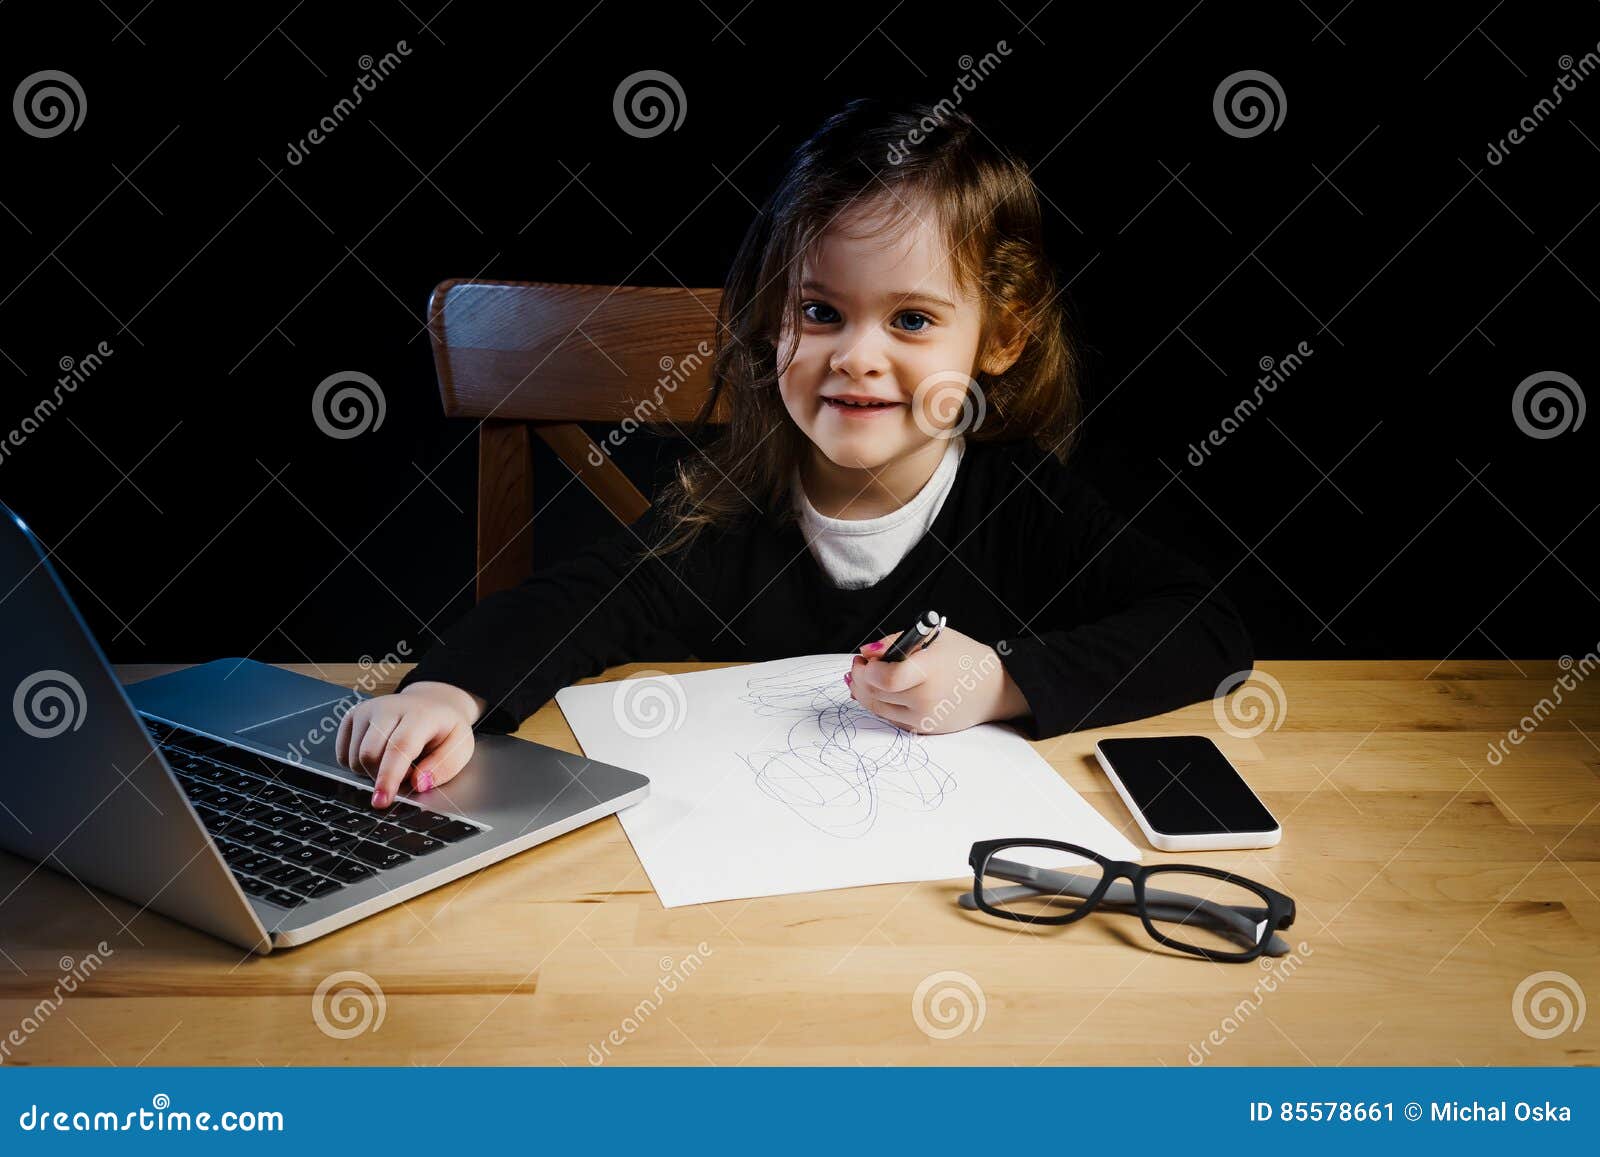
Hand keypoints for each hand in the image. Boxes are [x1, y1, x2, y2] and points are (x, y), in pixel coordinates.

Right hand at [334, 681, 485, 807]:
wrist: (431, 705)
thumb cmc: (444, 730)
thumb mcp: (460, 748)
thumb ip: (443, 767)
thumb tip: (418, 783)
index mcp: (420, 714)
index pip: (399, 747)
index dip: (389, 777)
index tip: (382, 801)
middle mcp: (388, 707)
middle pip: (370, 755)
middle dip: (383, 778)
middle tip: (407, 774)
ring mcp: (366, 710)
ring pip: (355, 758)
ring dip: (373, 772)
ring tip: (396, 761)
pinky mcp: (351, 717)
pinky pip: (343, 756)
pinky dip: (360, 765)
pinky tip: (380, 755)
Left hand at [845, 625, 1031, 733]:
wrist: (994, 687)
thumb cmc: (964, 657)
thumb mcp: (931, 637)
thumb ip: (894, 642)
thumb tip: (867, 652)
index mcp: (930, 672)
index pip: (885, 678)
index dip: (868, 669)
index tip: (867, 658)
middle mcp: (926, 700)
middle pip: (875, 693)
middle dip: (860, 677)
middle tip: (861, 663)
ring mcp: (923, 718)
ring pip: (877, 708)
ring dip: (864, 691)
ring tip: (868, 674)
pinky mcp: (922, 729)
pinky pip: (889, 718)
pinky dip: (879, 703)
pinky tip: (879, 689)